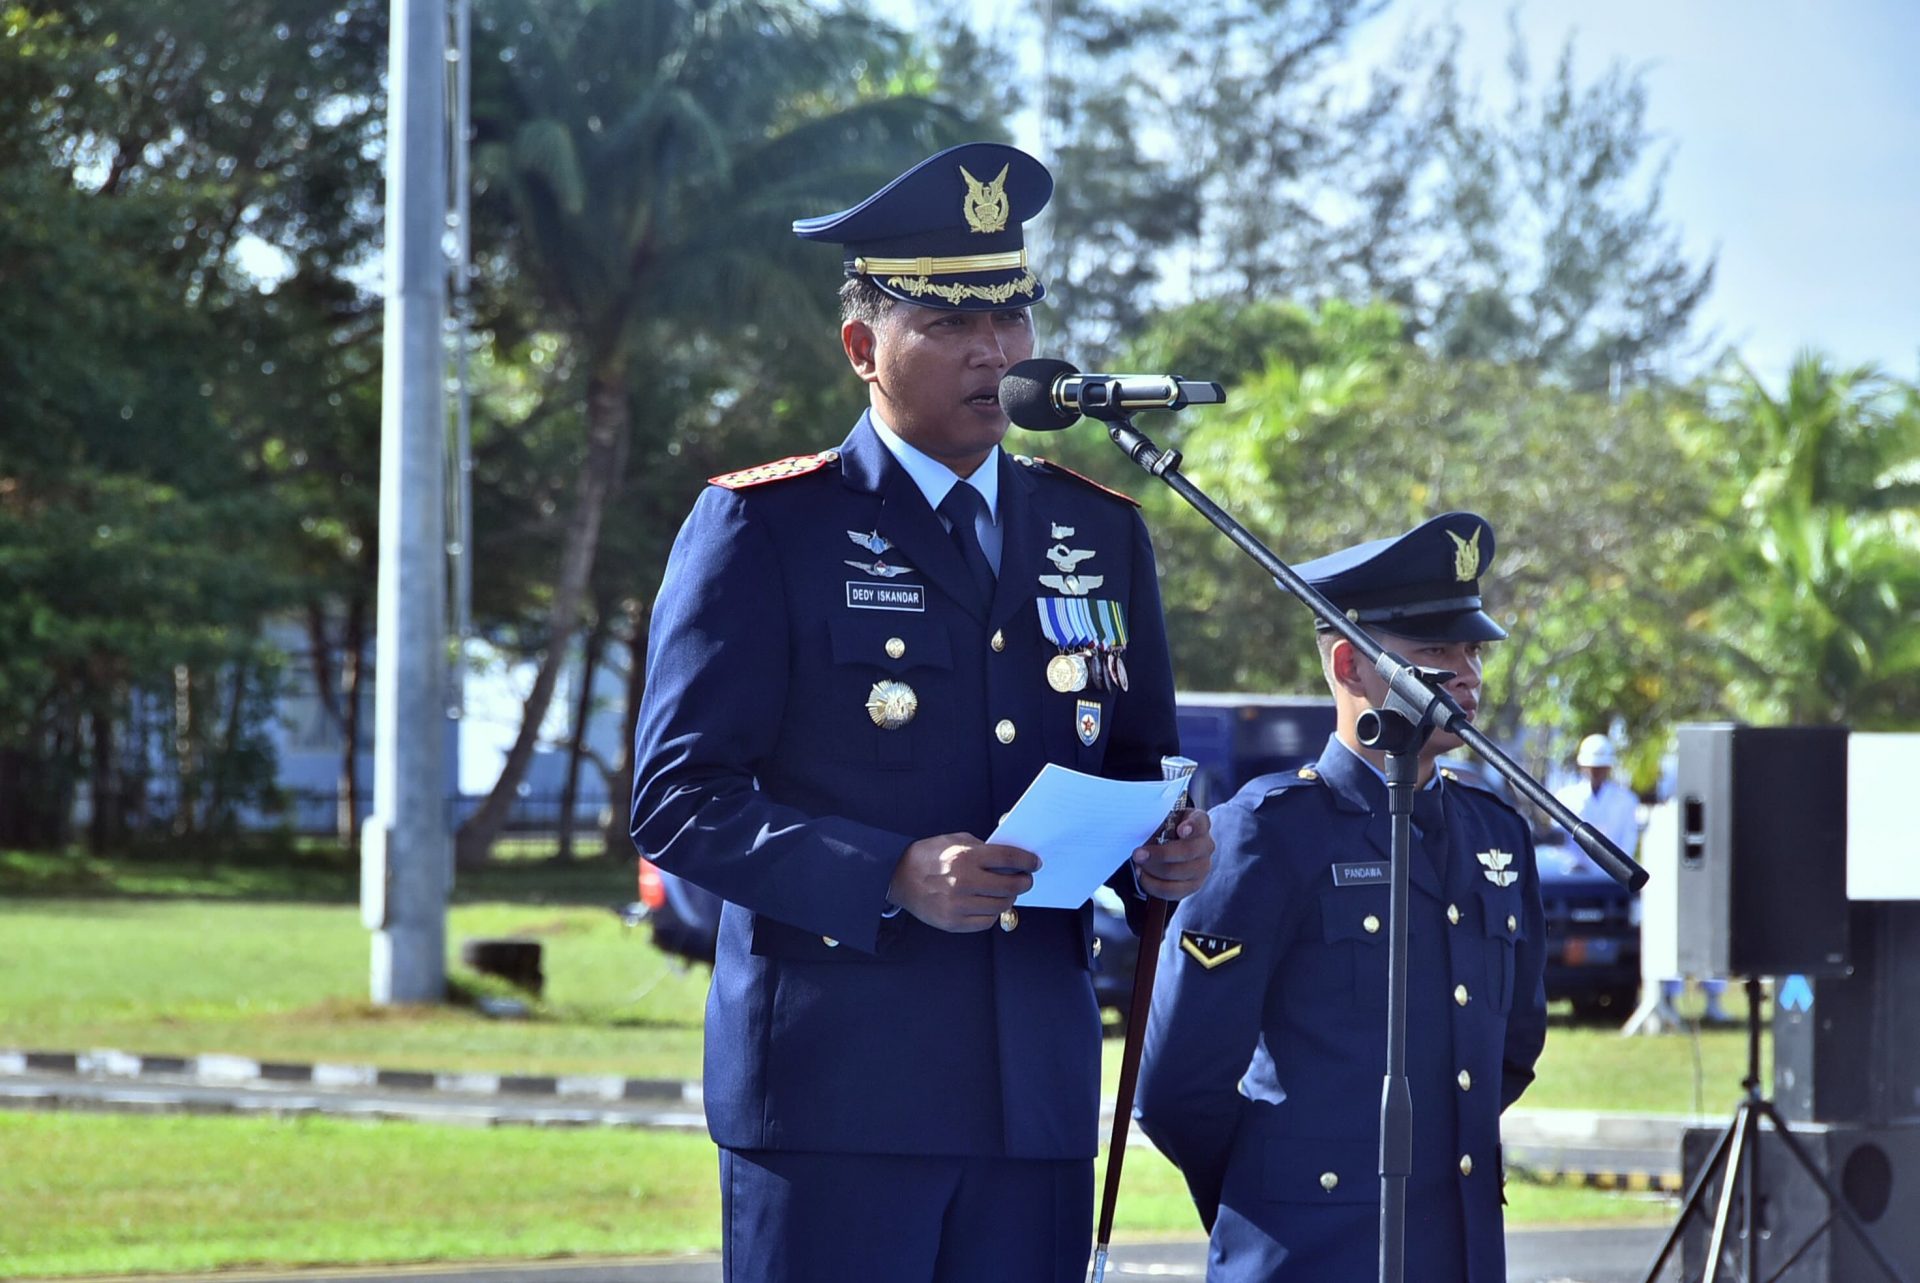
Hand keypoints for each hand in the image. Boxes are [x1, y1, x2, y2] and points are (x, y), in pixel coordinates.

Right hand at [889, 833, 1040, 932]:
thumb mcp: (954, 840)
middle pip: (1010, 886)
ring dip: (1009, 898)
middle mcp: (963, 881)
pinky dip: (992, 913)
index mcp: (965, 857)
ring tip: (1007, 892)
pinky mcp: (952, 922)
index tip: (1035, 864)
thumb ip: (982, 848)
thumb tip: (1008, 858)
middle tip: (1025, 880)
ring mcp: (958, 905)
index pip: (1008, 859)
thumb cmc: (928, 856)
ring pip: (1001, 905)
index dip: (1027, 861)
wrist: (897, 876)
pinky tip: (990, 904)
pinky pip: (986, 921)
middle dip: (1024, 882)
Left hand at [1132, 807, 1212, 900]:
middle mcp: (1205, 846)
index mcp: (1199, 823)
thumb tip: (1140, 827)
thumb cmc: (1165, 829)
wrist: (1169, 844)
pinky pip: (1172, 891)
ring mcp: (1202, 867)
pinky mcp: (1193, 886)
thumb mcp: (1162, 818)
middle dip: (1160, 854)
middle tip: (1138, 854)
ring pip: (1179, 873)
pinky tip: (1143, 875)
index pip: (1200, 823)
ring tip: (1139, 865)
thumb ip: (1156, 820)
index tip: (1181, 830)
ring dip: (1153, 870)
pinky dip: (1153, 884)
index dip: (1192, 827)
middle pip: (1188, 852)